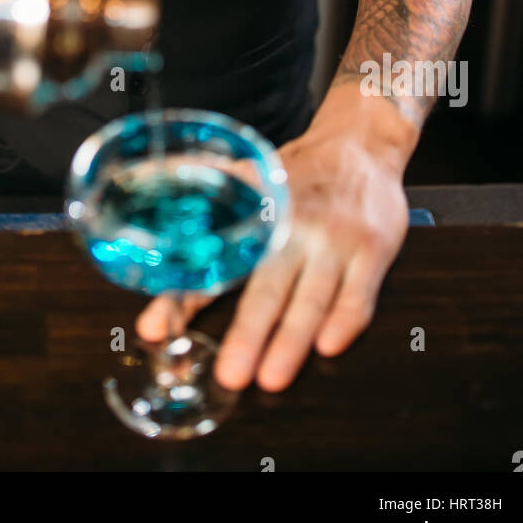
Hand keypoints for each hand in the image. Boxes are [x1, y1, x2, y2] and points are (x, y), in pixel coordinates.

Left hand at [136, 92, 409, 391]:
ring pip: (311, 298)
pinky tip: (329, 345)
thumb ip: (208, 226)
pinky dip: (345, 321)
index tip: (160, 329)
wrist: (362, 145)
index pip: (216, 259)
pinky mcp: (372, 250)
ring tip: (271, 377)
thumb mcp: (250, 183)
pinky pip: (358, 294)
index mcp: (257, 210)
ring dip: (290, 340)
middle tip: (229, 373)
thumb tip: (150, 222)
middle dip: (247, 333)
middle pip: (267, 286)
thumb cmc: (299, 176)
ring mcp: (335, 238)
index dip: (187, 296)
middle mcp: (293, 223)